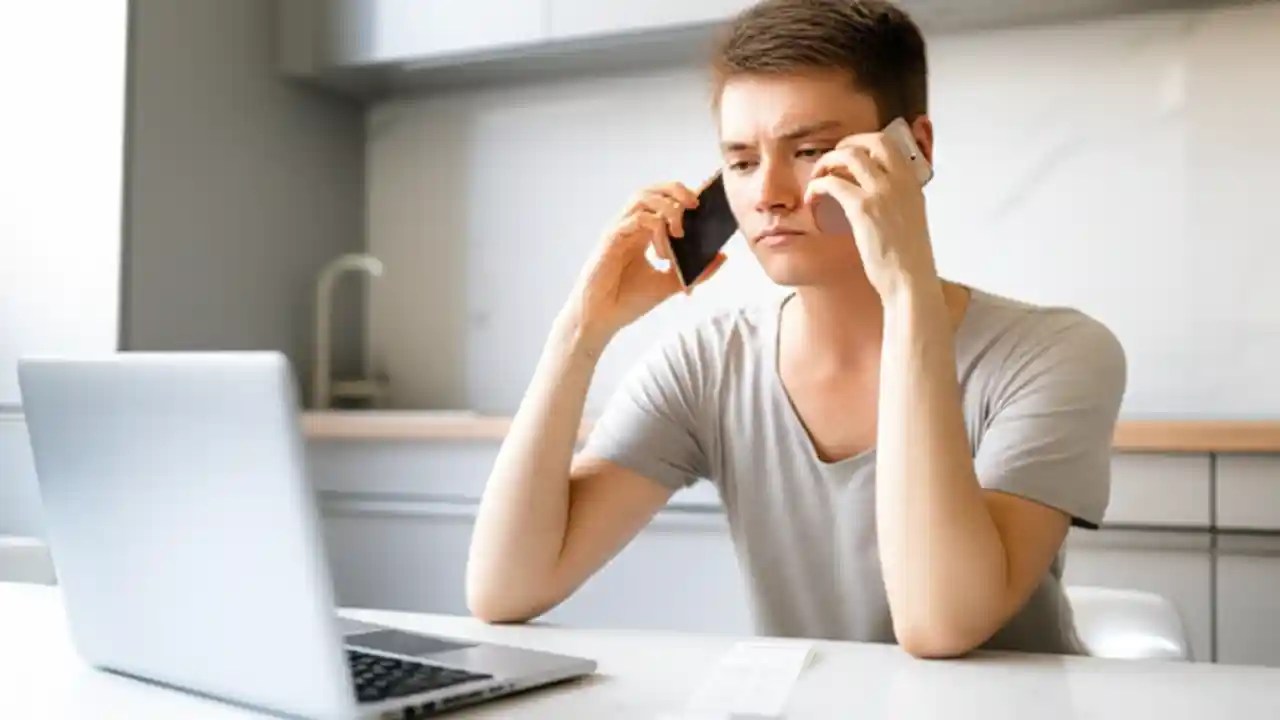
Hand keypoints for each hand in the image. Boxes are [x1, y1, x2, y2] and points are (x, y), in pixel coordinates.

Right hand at [562, 182, 726, 350]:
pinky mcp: (610, 240)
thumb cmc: (627, 301)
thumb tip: (722, 256)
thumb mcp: (670, 284)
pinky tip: (662, 251)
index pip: (662, 201)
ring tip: (680, 230)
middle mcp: (629, 227)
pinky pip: (634, 219)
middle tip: (696, 205)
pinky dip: (654, 227)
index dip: (682, 196)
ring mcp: (618, 231)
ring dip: (667, 207)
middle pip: (652, 190)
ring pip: (642, 198)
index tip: (704, 205)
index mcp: (641, 233)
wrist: (601, 321)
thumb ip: (695, 271)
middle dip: (676, 190)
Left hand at [804, 131, 937, 299]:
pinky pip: (832, 183)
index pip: (888, 142)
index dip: (863, 142)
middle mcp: (900, 181)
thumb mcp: (909, 217)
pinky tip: (812, 200)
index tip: (848, 154)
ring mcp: (882, 192)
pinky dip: (816, 187)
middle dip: (845, 145)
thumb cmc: (906, 258)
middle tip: (829, 162)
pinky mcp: (863, 209)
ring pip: (848, 155)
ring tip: (817, 180)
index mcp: (912, 182)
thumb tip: (874, 191)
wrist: (909, 280)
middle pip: (870, 140)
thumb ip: (896, 198)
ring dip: (826, 163)